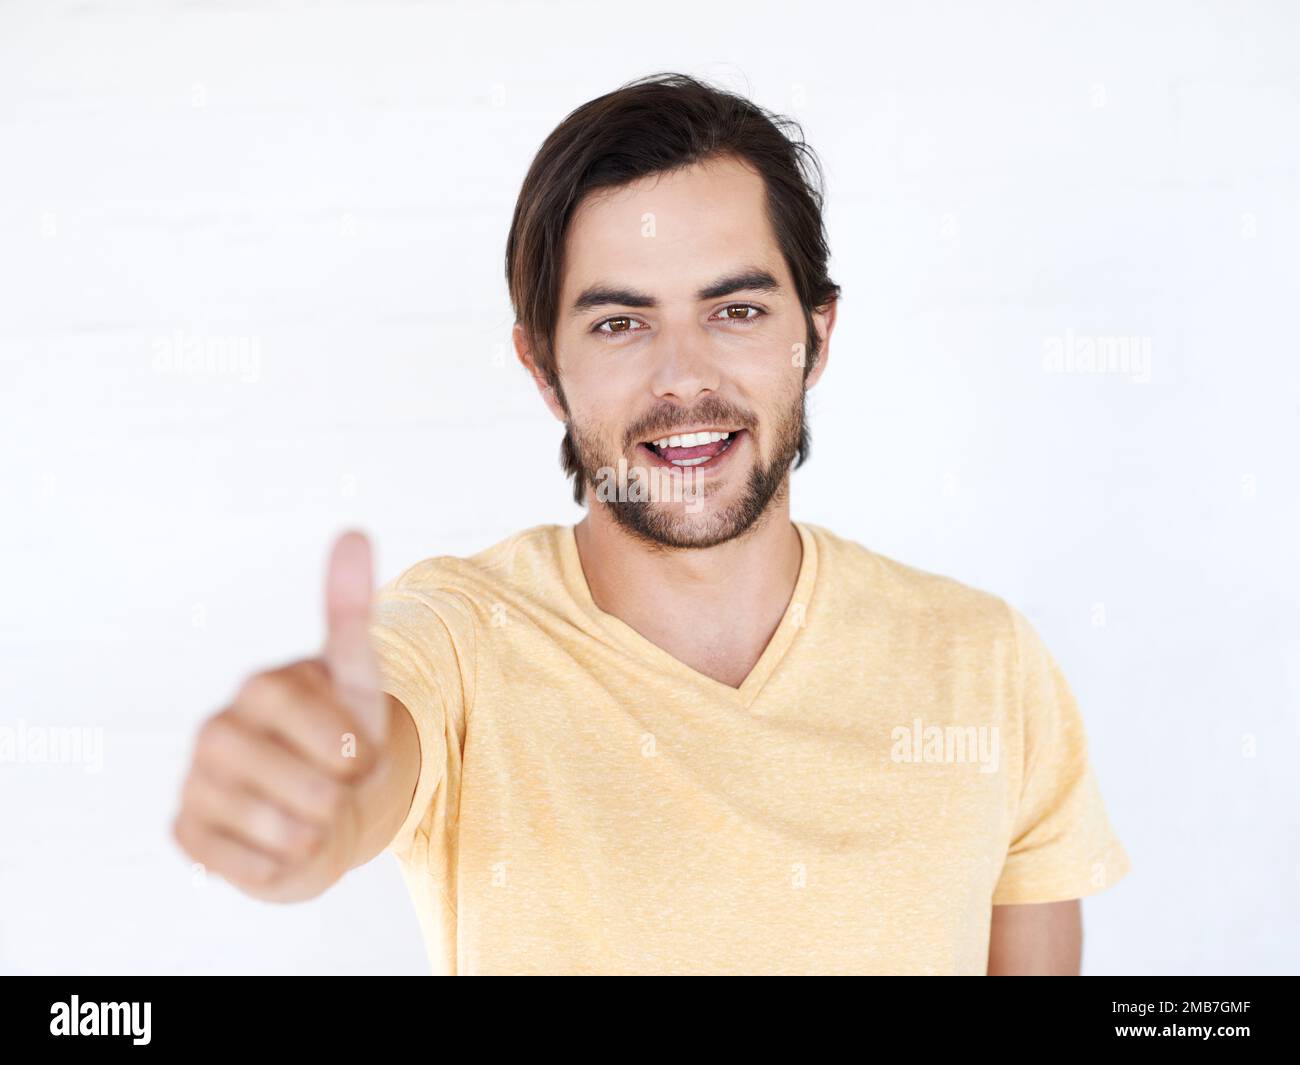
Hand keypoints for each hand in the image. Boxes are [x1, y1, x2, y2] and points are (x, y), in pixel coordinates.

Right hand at [172, 531, 391, 901]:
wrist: (329, 807)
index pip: (318, 724)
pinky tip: (280, 841)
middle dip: (341, 794)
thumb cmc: (345, 738)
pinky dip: (286, 864)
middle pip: (306, 784)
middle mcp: (216, 733)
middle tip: (338, 785)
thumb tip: (353, 531)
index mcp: (259, 690)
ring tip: (314, 813)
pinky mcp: (188, 837)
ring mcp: (197, 785)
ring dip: (320, 831)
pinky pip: (257, 868)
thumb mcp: (360, 677)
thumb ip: (352, 609)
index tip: (359, 750)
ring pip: (286, 830)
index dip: (350, 745)